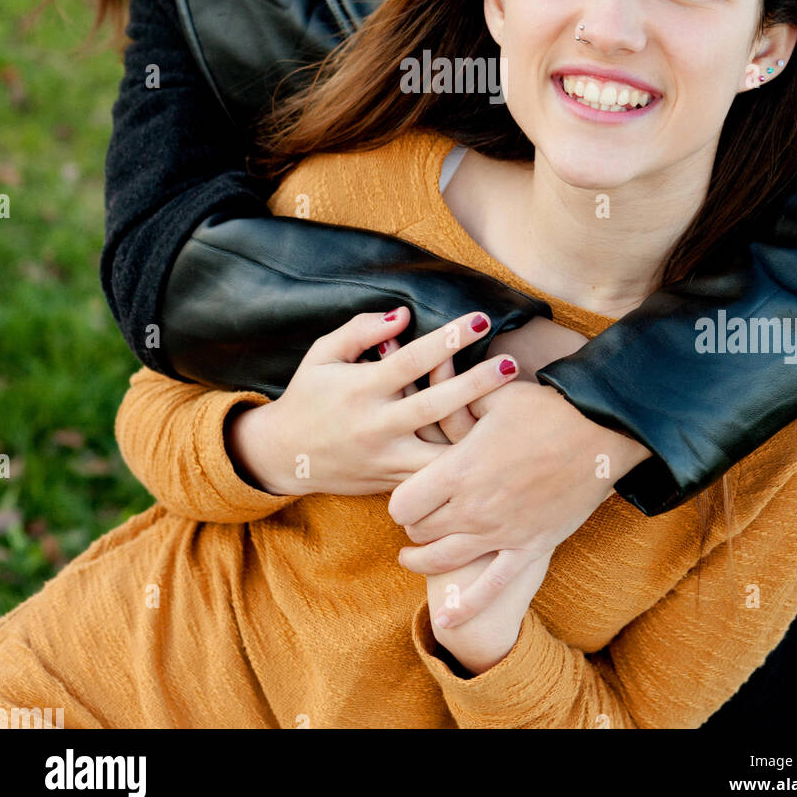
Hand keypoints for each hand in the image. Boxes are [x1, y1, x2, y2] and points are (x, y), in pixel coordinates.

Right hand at [225, 308, 519, 496]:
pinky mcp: (392, 482)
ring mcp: (386, 458)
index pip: (413, 359)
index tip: (480, 319)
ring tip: (513, 413)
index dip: (448, 338)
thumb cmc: (308, 396)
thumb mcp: (323, 355)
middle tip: (512, 364)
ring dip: (476, 432)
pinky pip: (434, 475)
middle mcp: (376, 425)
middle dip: (477, 384)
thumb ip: (361, 331)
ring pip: (440, 450)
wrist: (284, 457)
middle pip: (436, 404)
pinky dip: (461, 464)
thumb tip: (403, 314)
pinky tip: (491, 449)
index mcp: (362, 388)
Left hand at [416, 371, 551, 674]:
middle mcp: (472, 506)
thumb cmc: (546, 407)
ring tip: (413, 556)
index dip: (399, 500)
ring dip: (422, 560)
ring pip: (442, 560)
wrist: (601, 432)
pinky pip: (491, 589)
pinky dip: (465, 608)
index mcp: (458, 468)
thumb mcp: (494, 395)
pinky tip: (446, 621)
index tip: (407, 492)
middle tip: (417, 515)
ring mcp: (500, 532)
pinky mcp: (528, 547)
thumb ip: (460, 397)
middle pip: (419, 531)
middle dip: (413, 525)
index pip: (401, 504)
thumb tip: (435, 374)